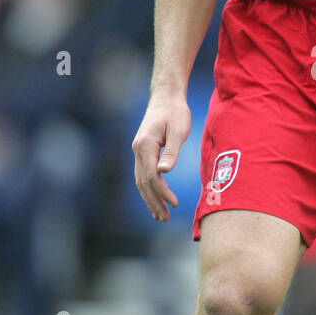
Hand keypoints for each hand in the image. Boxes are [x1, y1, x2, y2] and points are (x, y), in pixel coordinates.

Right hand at [132, 91, 191, 220]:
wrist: (166, 96)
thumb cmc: (175, 111)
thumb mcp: (178, 130)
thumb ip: (172, 151)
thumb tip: (164, 172)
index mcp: (145, 145)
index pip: (152, 176)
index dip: (163, 192)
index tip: (175, 203)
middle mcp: (137, 149)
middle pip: (143, 182)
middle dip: (153, 202)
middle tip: (165, 218)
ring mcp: (137, 151)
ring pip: (140, 181)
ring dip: (149, 199)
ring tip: (160, 216)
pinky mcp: (142, 151)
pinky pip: (142, 175)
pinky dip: (148, 190)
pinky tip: (154, 200)